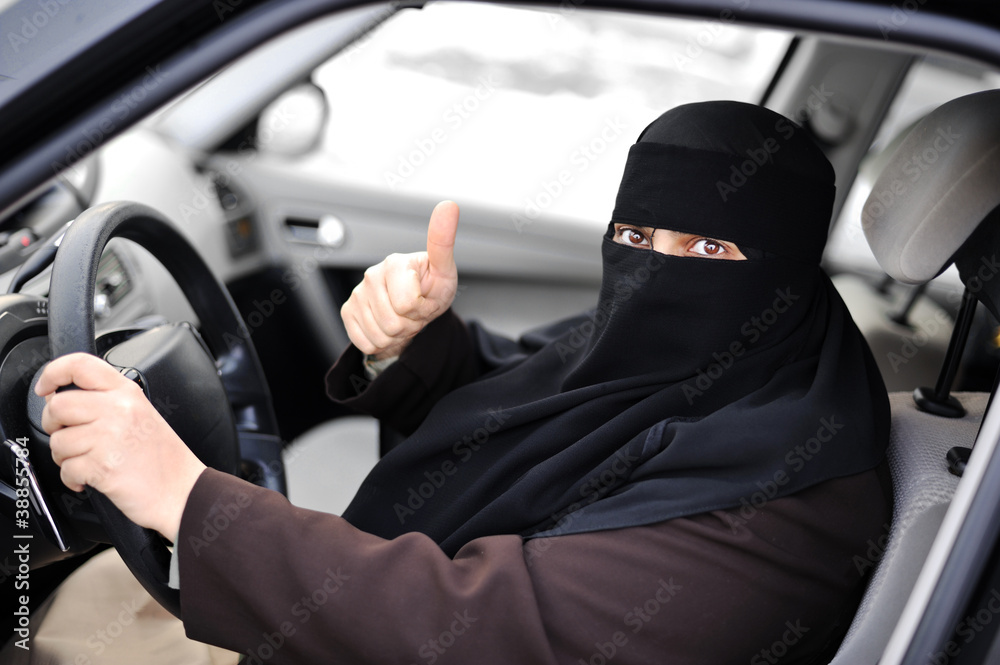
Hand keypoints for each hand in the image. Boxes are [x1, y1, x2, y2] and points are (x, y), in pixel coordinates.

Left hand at [35, 353, 205, 540]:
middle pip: (58, 406)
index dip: (53, 373)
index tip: (45, 387)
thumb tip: (59, 398)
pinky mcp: (101, 466)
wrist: (183, 492)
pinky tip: (90, 477)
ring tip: (88, 460)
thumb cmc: (163, 458)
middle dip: (54, 425)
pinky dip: (72, 478)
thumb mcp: (141, 414)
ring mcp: (109, 438)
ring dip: (65, 456)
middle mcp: (118, 410)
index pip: (80, 365)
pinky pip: (65, 468)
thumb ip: (104, 401)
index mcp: (127, 393)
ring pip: (57, 440)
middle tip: (70, 435)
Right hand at [341, 200, 458, 358]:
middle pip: (394, 324)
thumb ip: (443, 241)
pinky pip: (366, 343)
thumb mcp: (444, 270)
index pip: (408, 305)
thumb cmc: (431, 287)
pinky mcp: (347, 311)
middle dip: (410, 325)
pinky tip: (386, 325)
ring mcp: (357, 294)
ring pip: (380, 336)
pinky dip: (381, 342)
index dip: (423, 310)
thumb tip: (449, 204)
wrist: (415, 308)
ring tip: (402, 317)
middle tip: (414, 312)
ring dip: (397, 335)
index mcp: (395, 262)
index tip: (426, 299)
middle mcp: (371, 275)